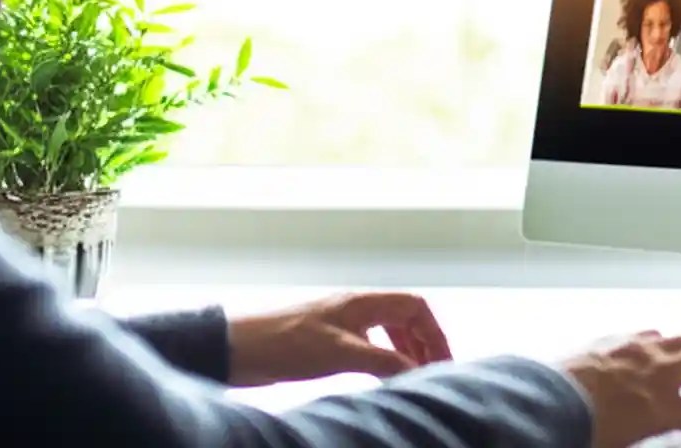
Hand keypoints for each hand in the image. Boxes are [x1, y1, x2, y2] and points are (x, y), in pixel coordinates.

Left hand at [227, 291, 451, 386]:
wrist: (238, 348)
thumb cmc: (287, 343)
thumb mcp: (341, 352)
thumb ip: (383, 360)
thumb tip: (419, 371)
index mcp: (363, 302)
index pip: (415, 306)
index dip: (434, 331)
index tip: (443, 361)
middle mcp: (356, 309)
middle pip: (404, 318)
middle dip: (424, 343)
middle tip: (432, 373)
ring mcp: (341, 324)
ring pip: (387, 332)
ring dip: (405, 352)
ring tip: (413, 378)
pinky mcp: (326, 342)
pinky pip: (369, 346)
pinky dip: (384, 360)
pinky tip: (382, 378)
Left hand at [560, 331, 680, 447]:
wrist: (535, 404)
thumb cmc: (577, 433)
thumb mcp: (623, 447)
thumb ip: (658, 435)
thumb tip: (675, 428)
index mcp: (660, 404)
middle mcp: (658, 368)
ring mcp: (638, 348)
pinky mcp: (618, 339)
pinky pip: (660, 336)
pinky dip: (675, 350)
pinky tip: (665, 367)